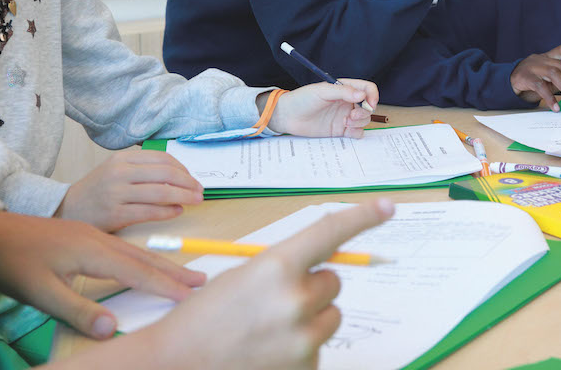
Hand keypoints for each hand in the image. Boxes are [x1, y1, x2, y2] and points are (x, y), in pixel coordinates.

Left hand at [0, 211, 205, 339]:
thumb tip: (114, 329)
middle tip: (201, 282)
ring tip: (183, 274)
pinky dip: (143, 258)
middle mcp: (98, 240)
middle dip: (173, 272)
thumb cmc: (13, 264)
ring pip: (135, 252)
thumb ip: (78, 311)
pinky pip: (124, 248)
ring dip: (162, 264)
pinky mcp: (84, 237)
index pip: (138, 272)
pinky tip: (144, 264)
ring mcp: (91, 236)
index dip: (165, 285)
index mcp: (92, 252)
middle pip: (144, 258)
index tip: (190, 296)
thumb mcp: (41, 293)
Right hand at [55, 151, 203, 231]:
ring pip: (161, 192)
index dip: (184, 170)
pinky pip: (150, 211)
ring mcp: (116, 193)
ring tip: (195, 201)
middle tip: (200, 192)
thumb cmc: (99, 190)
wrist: (66, 209)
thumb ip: (145, 170)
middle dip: (188, 183)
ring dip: (184, 197)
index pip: (163, 159)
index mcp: (123, 158)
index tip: (193, 179)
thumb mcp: (117, 170)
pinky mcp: (115, 214)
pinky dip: (168, 212)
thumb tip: (182, 175)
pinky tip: (177, 211)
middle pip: (166, 174)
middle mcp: (120, 172)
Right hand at [144, 198, 395, 369]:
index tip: (386, 207)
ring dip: (310, 318)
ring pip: (331, 316)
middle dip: (312, 286)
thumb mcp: (242, 278)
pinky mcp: (305, 368)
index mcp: (276, 267)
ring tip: (267, 329)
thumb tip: (325, 263)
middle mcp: (295, 301)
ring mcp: (303, 339)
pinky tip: (266, 352)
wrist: (173, 365)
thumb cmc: (203, 318)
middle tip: (275, 300)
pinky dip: (299, 349)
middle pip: (333, 281)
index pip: (330, 234)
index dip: (362, 218)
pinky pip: (318, 349)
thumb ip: (284, 268)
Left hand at [267, 80, 377, 138]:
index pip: (367, 89)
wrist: (288, 116)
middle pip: (369, 106)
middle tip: (352, 115)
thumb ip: (343, 91)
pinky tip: (346, 130)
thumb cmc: (302, 99)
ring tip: (345, 122)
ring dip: (360, 121)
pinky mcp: (340, 130)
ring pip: (365, 120)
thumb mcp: (322, 91)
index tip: (370, 103)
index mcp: (345, 89)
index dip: (372, 95)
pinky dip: (357, 132)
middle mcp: (347, 102)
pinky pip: (357, 133)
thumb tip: (362, 95)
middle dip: (365, 111)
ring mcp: (345, 116)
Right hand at [509, 45, 560, 111]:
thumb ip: (559, 80)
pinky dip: (550, 97)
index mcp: (547, 57)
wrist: (506, 82)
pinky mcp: (524, 77)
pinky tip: (556, 107)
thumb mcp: (545, 78)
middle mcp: (541, 59)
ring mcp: (532, 67)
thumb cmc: (530, 80)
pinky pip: (540, 86)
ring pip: (553, 74)